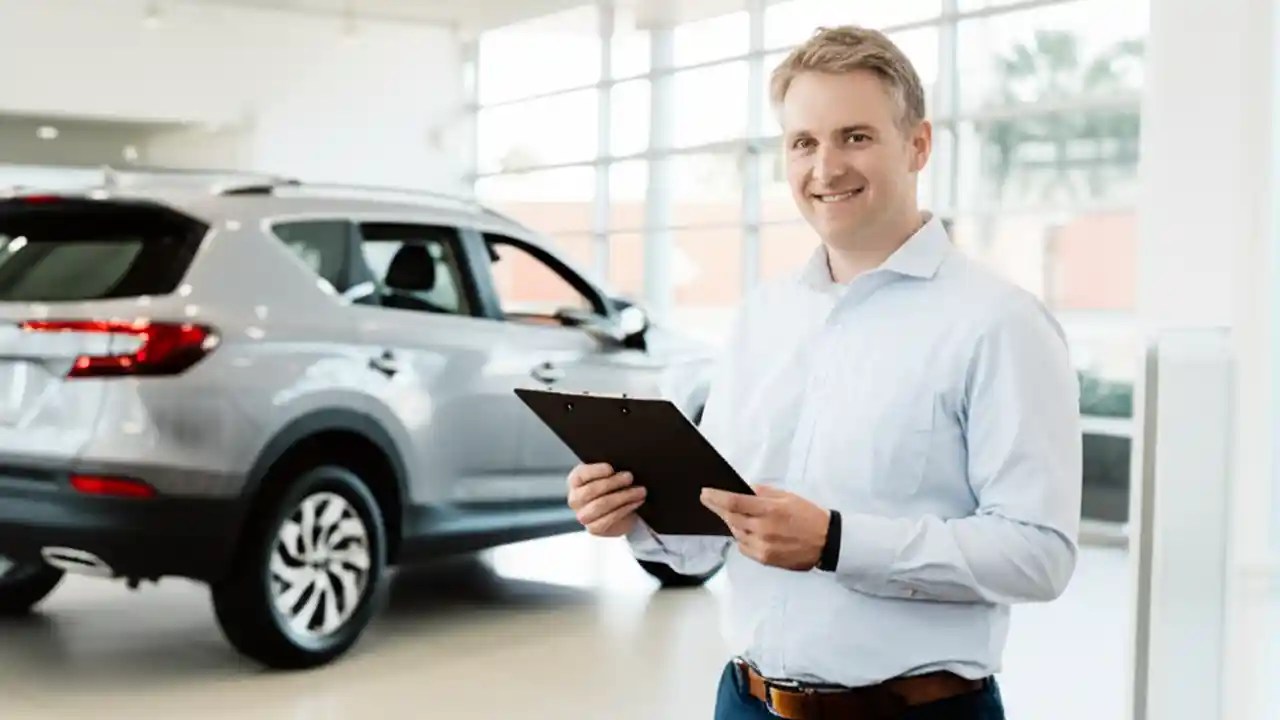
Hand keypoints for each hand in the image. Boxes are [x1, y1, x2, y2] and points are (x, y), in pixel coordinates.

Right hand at [567, 462, 646, 536]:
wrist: (620, 511)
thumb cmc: (614, 487)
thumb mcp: (611, 475)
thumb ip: (612, 470)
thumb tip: (623, 465)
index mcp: (576, 480)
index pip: (581, 474)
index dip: (595, 471)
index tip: (610, 468)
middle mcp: (575, 498)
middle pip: (591, 490)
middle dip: (613, 483)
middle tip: (630, 477)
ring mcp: (582, 515)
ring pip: (600, 505)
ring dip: (623, 497)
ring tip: (639, 491)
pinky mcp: (593, 528)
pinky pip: (608, 519)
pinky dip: (625, 509)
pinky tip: (636, 502)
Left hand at [700, 485, 829, 570]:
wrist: (827, 542)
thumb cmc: (809, 516)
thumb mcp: (788, 497)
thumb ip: (764, 493)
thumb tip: (746, 490)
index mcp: (769, 510)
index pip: (734, 502)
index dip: (716, 498)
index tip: (705, 493)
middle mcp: (763, 528)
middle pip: (730, 518)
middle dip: (718, 509)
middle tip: (709, 502)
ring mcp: (762, 546)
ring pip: (736, 533)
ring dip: (732, 523)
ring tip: (733, 515)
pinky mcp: (765, 558)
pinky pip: (744, 547)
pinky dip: (742, 537)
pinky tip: (746, 531)